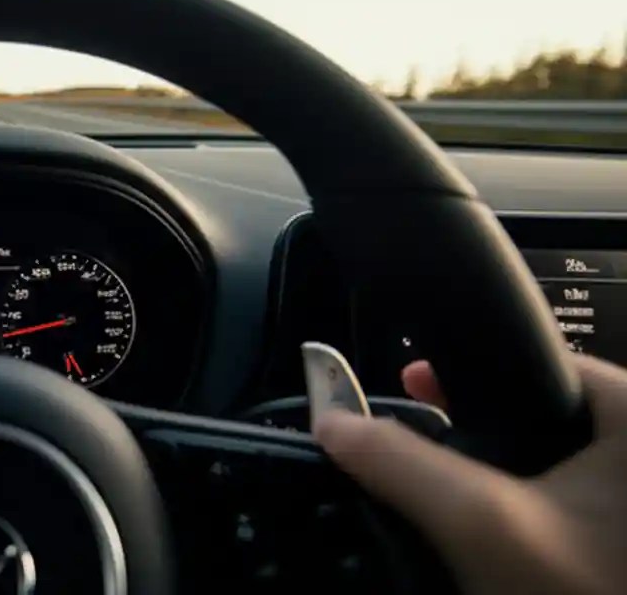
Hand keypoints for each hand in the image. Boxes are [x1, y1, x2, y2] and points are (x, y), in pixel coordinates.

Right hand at [314, 355, 626, 594]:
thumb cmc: (585, 594)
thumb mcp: (484, 525)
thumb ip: (401, 464)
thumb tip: (334, 423)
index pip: (541, 361)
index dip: (468, 369)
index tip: (414, 384)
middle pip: (547, 411)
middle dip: (480, 428)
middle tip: (428, 439)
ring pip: (561, 464)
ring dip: (505, 476)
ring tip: (459, 498)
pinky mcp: (622, 540)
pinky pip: (580, 506)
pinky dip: (537, 514)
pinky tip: (505, 540)